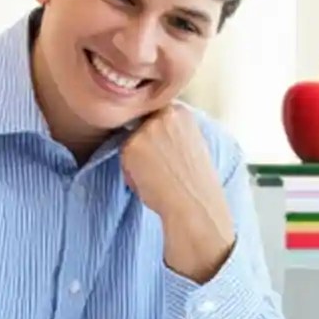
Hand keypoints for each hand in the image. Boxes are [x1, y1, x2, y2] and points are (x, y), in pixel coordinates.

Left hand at [121, 104, 234, 282]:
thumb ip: (170, 130)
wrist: (194, 206)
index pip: (155, 116)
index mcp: (182, 112)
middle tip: (163, 168)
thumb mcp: (190, 144)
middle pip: (139, 126)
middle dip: (145, 146)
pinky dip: (131, 173)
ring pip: (130, 141)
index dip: (156, 138)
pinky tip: (149, 182)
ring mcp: (147, 129)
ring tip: (158, 176)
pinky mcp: (131, 145)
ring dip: (137, 159)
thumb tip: (146, 130)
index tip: (167, 155)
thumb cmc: (193, 182)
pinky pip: (123, 158)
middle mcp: (164, 115)